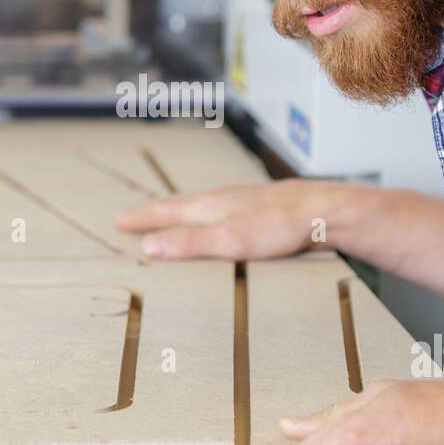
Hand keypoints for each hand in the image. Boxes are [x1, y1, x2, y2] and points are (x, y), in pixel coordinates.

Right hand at [116, 180, 332, 259]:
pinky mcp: (262, 208)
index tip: (119, 221)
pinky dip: (207, 215)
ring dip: (181, 212)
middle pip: (181, 205)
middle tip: (135, 216)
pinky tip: (220, 221)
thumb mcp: (229, 240)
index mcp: (210, 206)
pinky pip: (223, 210)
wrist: (324, 212)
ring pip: (202, 205)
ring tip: (171, 217)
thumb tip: (149, 245)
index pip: (165, 212)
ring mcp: (243, 201)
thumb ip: (189, 243)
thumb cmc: (279, 226)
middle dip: (156, 212)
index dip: (142, 218)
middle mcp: (223, 199)